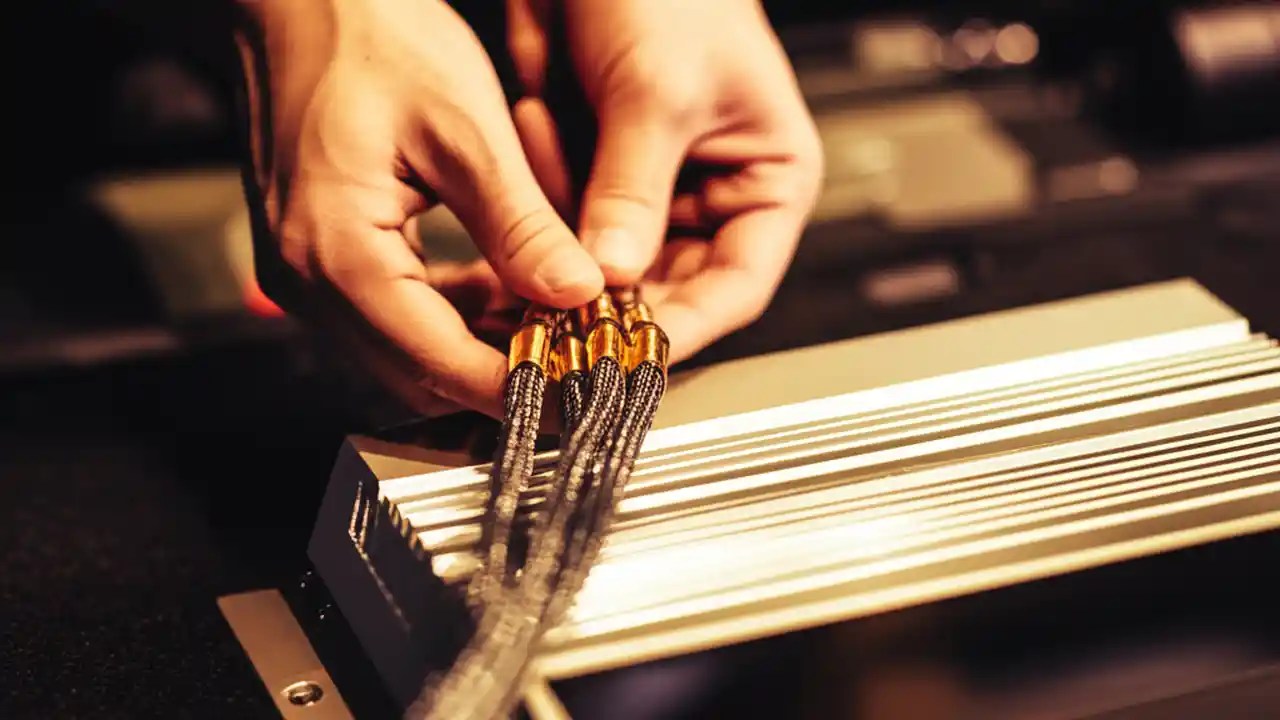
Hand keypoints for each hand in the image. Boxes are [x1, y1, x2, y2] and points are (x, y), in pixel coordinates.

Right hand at [232, 0, 603, 417]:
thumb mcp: (466, 129)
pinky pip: (390, 316)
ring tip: (553, 330)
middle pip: (418, 375)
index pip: (441, 363)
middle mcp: (308, 281)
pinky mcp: (316, 254)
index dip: (520, 390)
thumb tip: (578, 294)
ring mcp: (303, 272)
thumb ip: (521, 225)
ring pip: (405, 352)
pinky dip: (450, 318)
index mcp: (339, 254)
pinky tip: (502, 293)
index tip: (582, 395)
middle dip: (503, 380)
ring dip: (480, 351)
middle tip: (577, 369)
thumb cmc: (371, 36)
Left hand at [509, 0, 822, 362]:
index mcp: (765, 180)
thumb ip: (631, 189)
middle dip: (613, 303)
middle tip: (562, 324)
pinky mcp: (589, 174)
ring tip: (538, 218)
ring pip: (606, 266)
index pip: (736, 285)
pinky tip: (529, 154)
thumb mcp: (657, 92)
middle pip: (666, 289)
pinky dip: (538, 205)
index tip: (633, 355)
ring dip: (567, 250)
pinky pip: (561, 222)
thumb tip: (610, 278)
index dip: (688, 326)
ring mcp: (644, 191)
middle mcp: (708, 197)